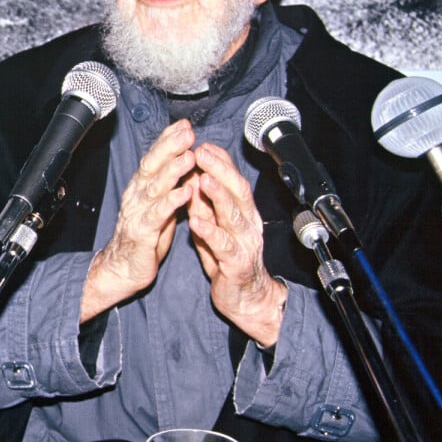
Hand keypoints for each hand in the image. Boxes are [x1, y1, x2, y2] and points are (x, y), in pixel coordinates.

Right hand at [81, 119, 197, 321]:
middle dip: (170, 147)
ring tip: (189, 157)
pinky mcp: (142, 233)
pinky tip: (186, 192)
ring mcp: (137, 214)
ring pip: (154, 187)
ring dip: (172, 171)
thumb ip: (169, 186)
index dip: (168, 141)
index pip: (154, 159)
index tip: (184, 125)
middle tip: (187, 133)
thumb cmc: (143, 238)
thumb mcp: (158, 207)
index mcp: (140, 189)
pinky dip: (172, 202)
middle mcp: (136, 197)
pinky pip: (157, 215)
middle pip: (152, 166)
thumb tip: (185, 162)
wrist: (121, 270)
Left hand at [187, 142, 287, 346]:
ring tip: (203, 179)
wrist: (245, 298)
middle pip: (237, 191)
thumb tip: (194, 178)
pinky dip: (211, 233)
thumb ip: (205, 205)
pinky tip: (198, 223)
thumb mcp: (214, 226)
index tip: (203, 144)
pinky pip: (224, 246)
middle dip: (220, 169)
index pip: (233, 180)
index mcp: (242, 212)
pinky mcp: (236, 264)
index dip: (219, 161)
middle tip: (201, 151)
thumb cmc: (228, 259)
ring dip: (218, 195)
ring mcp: (244, 243)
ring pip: (234, 215)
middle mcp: (247, 224)